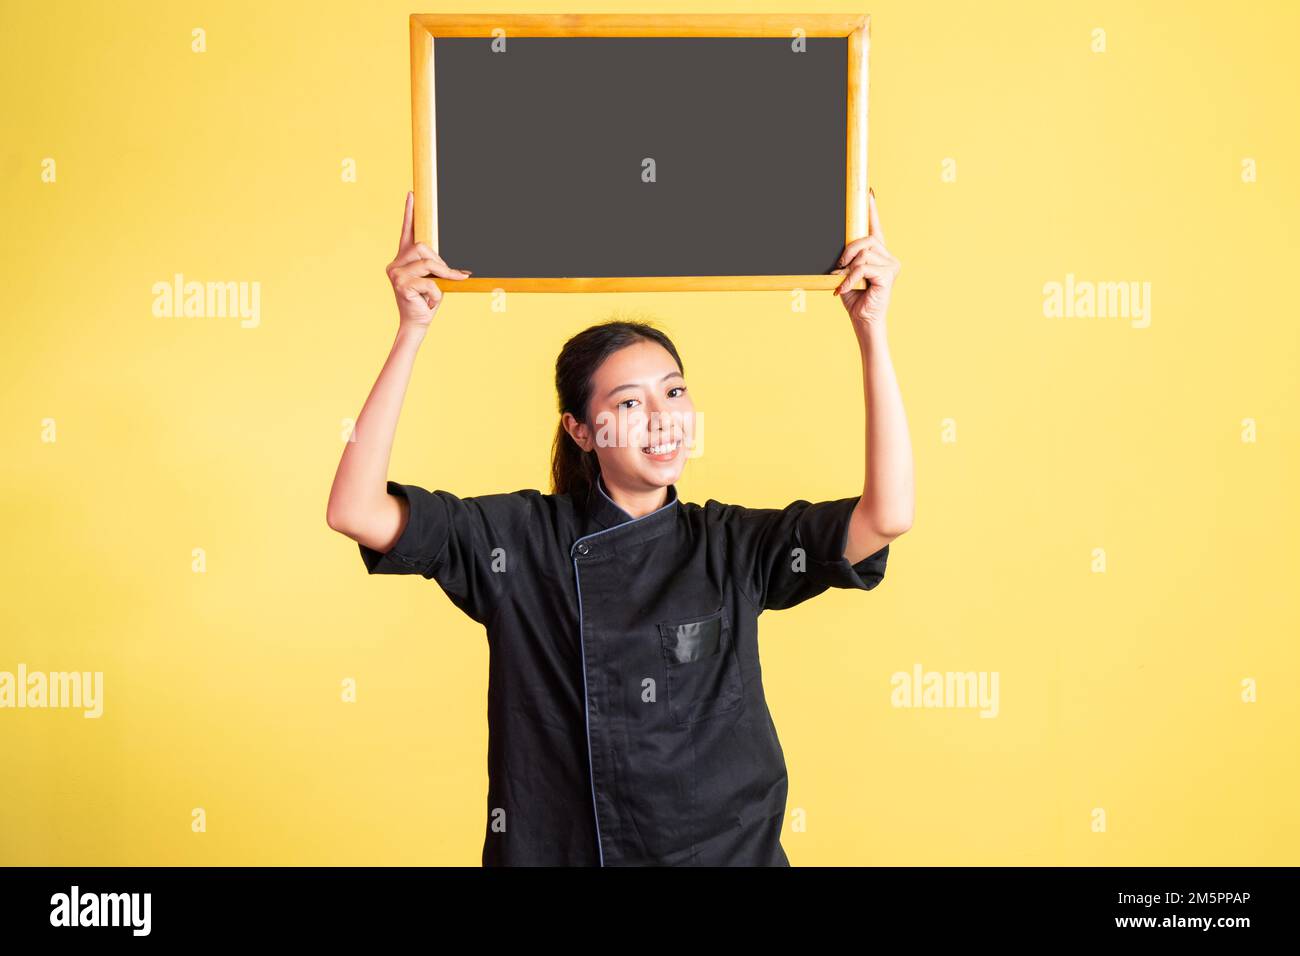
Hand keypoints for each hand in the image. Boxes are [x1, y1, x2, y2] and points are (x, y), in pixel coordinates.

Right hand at [385, 190, 470, 328]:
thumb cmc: (426, 300)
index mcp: (403, 258)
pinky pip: (429, 282)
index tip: (412, 194)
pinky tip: (430, 302)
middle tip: (446, 278)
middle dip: (439, 263)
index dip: (410, 213)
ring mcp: (396, 273)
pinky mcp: (401, 284)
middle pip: (423, 247)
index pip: (406, 231)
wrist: (417, 323)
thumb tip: (459, 269)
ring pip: (427, 262)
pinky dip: (437, 293)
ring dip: (441, 277)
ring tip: (435, 293)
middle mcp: (396, 262)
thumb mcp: (435, 280)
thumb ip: (437, 268)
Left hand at [833, 189, 899, 329]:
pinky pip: (863, 267)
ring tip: (842, 281)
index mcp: (880, 255)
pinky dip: (849, 278)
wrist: (863, 322)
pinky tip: (843, 289)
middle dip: (849, 250)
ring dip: (848, 268)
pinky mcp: (888, 275)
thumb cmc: (855, 300)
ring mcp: (891, 266)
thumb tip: (840, 250)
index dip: (872, 211)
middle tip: (839, 266)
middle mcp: (889, 258)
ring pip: (863, 253)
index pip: (876, 229)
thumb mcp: (846, 275)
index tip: (868, 193)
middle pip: (867, 239)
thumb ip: (846, 260)